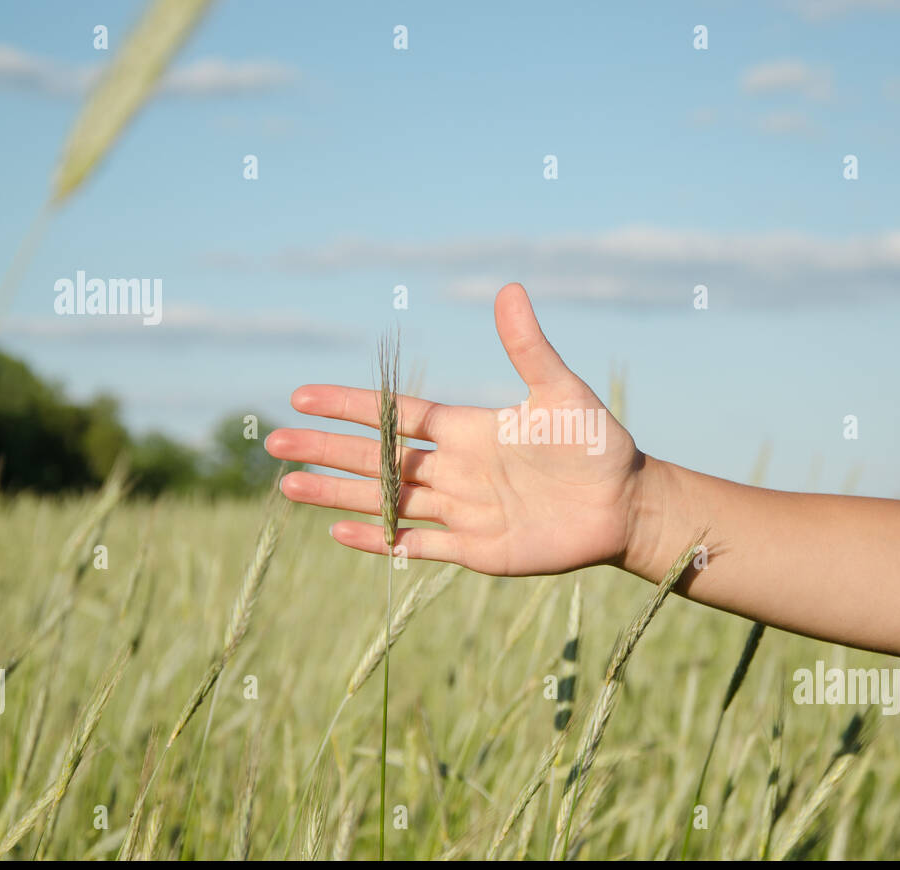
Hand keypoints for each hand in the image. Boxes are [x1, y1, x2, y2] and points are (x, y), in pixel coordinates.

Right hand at [265, 283, 643, 575]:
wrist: (625, 504)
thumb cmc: (597, 445)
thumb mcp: (561, 392)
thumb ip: (528, 349)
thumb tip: (509, 290)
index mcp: (469, 430)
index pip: (398, 416)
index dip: (352, 406)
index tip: (303, 396)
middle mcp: (456, 470)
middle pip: (378, 459)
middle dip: (327, 450)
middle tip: (274, 442)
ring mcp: (463, 511)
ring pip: (387, 501)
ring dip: (338, 494)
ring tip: (288, 486)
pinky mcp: (477, 550)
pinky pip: (419, 546)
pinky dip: (382, 541)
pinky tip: (341, 533)